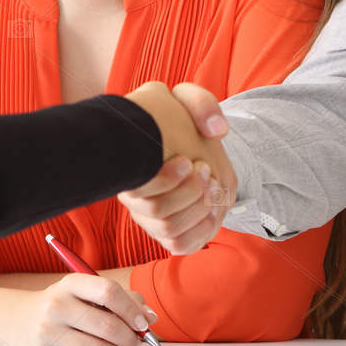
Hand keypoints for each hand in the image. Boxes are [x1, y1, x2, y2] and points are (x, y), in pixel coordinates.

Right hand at [2, 274, 158, 345]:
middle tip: (138, 341)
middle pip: (107, 325)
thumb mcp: (84, 293)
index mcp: (70, 283)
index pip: (109, 292)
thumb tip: (150, 318)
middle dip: (131, 337)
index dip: (132, 309)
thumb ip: (120, 299)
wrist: (15, 322)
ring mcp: (49, 332)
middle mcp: (57, 305)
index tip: (144, 322)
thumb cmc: (62, 306)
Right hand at [121, 81, 234, 254]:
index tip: (188, 161)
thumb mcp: (185, 99)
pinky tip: (210, 208)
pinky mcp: (167, 233)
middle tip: (206, 170)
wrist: (189, 143)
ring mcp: (148, 218)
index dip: (166, 180)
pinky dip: (200, 230)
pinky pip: (180, 245)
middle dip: (189, 193)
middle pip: (156, 212)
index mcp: (129, 167)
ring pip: (169, 230)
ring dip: (198, 209)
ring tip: (211, 186)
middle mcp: (133, 197)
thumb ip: (200, 103)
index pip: (138, 188)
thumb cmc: (177, 120)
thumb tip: (217, 132)